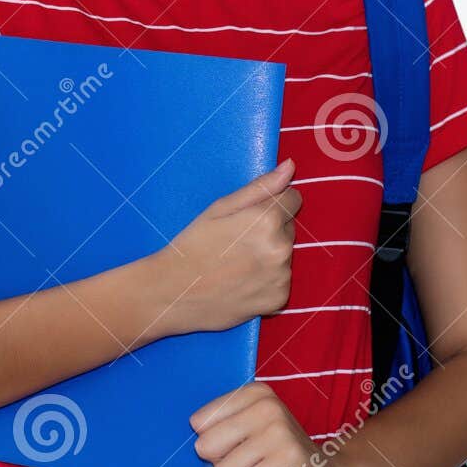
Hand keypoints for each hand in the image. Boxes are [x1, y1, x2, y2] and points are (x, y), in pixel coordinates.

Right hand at [146, 159, 299, 332]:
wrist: (173, 293)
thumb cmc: (192, 245)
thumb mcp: (220, 208)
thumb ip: (260, 187)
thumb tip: (290, 166)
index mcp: (267, 220)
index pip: (293, 199)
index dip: (271, 204)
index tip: (250, 216)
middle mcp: (281, 248)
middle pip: (289, 228)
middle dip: (270, 230)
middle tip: (235, 242)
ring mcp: (281, 277)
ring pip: (285, 255)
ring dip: (269, 256)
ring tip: (236, 264)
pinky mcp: (278, 300)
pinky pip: (281, 280)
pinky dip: (267, 280)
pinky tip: (241, 281)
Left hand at [191, 382, 344, 466]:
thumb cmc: (276, 455)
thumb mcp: (247, 433)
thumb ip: (215, 432)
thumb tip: (196, 446)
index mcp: (254, 393)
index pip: (199, 423)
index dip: (212, 444)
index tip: (239, 445)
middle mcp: (267, 405)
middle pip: (206, 446)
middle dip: (222, 464)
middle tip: (252, 463)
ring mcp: (279, 429)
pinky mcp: (289, 456)